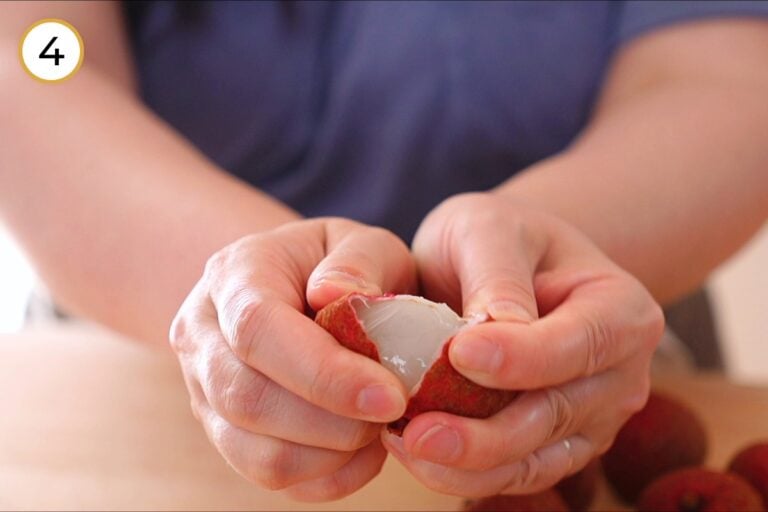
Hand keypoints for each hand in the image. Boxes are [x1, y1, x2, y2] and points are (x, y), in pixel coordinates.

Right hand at [169, 218, 415, 500]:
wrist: (294, 284)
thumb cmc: (335, 262)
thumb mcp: (359, 239)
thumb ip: (358, 261)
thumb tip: (338, 296)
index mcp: (232, 276)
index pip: (258, 331)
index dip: (324, 373)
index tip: (391, 396)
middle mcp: (202, 337)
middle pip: (248, 401)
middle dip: (334, 422)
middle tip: (395, 412)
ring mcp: (205, 391)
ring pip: (256, 453)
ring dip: (332, 454)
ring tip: (380, 427)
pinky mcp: (226, 433)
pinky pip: (271, 476)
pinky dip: (328, 476)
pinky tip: (364, 449)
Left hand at [381, 192, 663, 496]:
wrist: (498, 263)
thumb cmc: (497, 236)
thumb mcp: (490, 228)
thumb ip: (497, 273)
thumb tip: (493, 329)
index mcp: (621, 310)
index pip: (578, 343)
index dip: (522, 357)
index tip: (458, 353)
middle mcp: (619, 373)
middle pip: (556, 413)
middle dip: (486, 432)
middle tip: (418, 432)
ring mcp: (590, 417)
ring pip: (534, 457)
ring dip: (469, 464)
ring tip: (406, 448)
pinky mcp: (555, 445)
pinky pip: (516, 472)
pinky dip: (467, 473)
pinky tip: (417, 456)